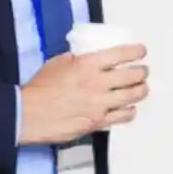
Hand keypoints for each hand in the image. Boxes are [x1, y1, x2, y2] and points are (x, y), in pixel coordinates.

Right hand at [19, 44, 148, 144]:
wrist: (29, 114)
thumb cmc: (40, 89)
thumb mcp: (58, 62)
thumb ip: (78, 59)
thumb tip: (88, 57)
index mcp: (88, 65)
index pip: (121, 54)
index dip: (136, 51)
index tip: (141, 51)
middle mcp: (98, 84)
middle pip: (132, 76)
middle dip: (142, 72)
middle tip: (143, 71)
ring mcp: (100, 104)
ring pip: (132, 96)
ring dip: (141, 90)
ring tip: (142, 88)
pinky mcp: (97, 122)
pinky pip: (122, 117)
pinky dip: (130, 111)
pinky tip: (130, 108)